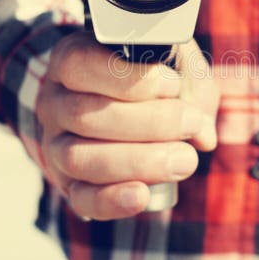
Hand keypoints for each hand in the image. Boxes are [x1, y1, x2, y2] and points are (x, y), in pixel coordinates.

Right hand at [35, 32, 219, 219]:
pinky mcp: (69, 184)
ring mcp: (55, 145)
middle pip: (85, 116)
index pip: (79, 64)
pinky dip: (111, 200)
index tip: (172, 85)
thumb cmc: (156, 78)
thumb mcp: (174, 65)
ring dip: (138, 161)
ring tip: (184, 159)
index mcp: (71, 59)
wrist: (133, 107)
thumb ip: (190, 89)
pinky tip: (141, 195)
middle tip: (192, 123)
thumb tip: (203, 135)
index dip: (128, 77)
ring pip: (80, 158)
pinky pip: (80, 198)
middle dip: (149, 123)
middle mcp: (55, 102)